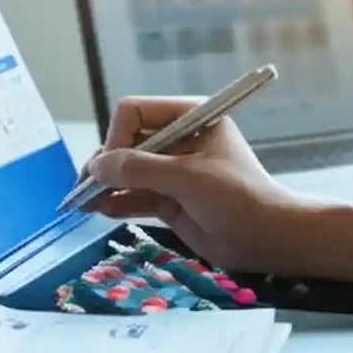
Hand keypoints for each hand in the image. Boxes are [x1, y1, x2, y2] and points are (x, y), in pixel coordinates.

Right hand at [80, 96, 352, 282]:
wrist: (269, 239)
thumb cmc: (239, 198)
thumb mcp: (188, 178)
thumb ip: (140, 169)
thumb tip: (96, 167)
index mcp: (190, 117)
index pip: (134, 113)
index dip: (118, 137)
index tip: (114, 167)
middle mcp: (178, 139)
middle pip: (125, 142)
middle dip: (105, 163)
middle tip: (85, 187)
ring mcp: (172, 171)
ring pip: (125, 171)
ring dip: (104, 185)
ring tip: (83, 203)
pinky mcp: (169, 199)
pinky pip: (132, 195)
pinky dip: (114, 202)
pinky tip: (98, 210)